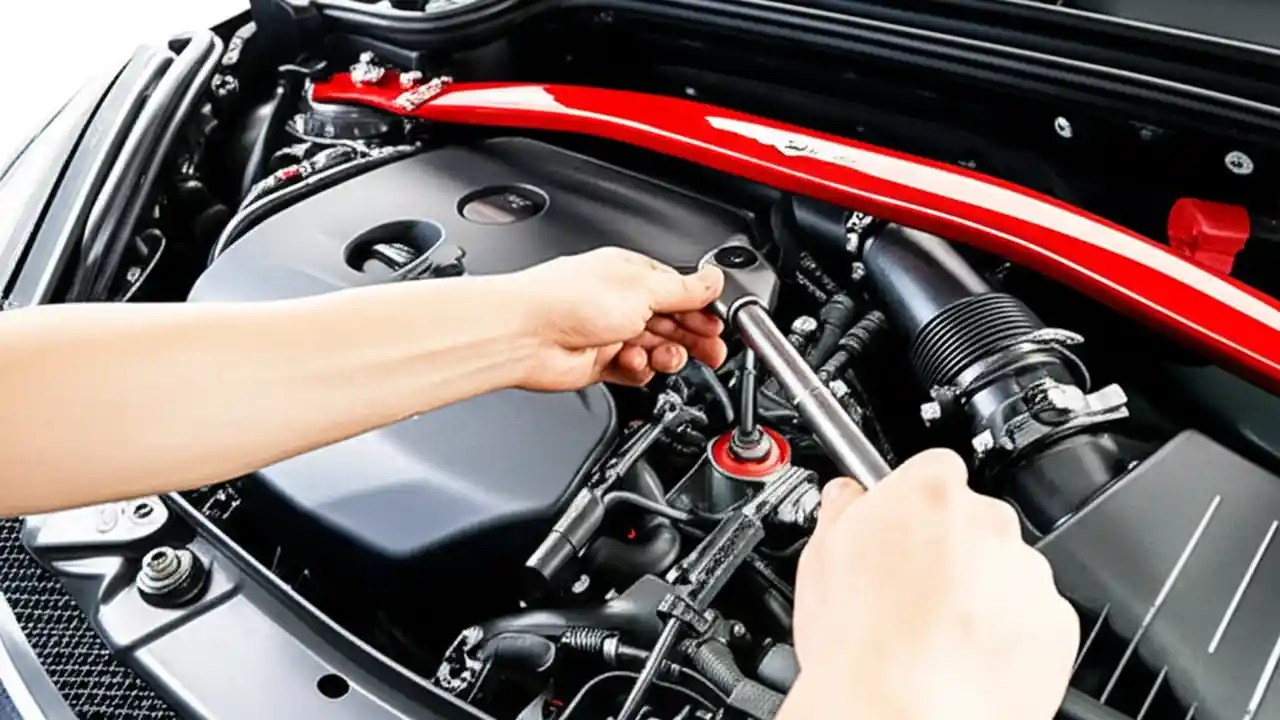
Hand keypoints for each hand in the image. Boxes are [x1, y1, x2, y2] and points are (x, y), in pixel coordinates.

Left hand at [507, 247, 727, 390]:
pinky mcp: (598, 363)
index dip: (702, 311)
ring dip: (665, 356)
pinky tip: (632, 363)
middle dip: (693, 338)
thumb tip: (714, 278)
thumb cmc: (569, 300)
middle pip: (672, 323)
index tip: (720, 326)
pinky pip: (633, 371)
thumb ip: (684, 290)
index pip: (680, 292)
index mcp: (632, 275)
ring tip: (664, 357)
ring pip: (655, 350)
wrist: (525, 334)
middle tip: (712, 352)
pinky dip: (638, 370)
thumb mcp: (643, 289)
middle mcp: (620, 302)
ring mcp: (608, 333)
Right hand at [781, 449, 1078, 719]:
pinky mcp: (1057, 622)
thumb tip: (850, 497)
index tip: (897, 529)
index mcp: (930, 491)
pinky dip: (1008, 630)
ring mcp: (1028, 572)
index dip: (910, 503)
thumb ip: (844, 509)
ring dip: (979, 589)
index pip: (932, 469)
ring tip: (935, 635)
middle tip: (908, 592)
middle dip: (948, 548)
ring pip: (1003, 568)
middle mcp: (989, 521)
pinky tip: (965, 656)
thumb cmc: (861, 643)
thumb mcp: (820, 557)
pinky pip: (1032, 614)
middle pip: (971, 519)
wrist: (904, 713)